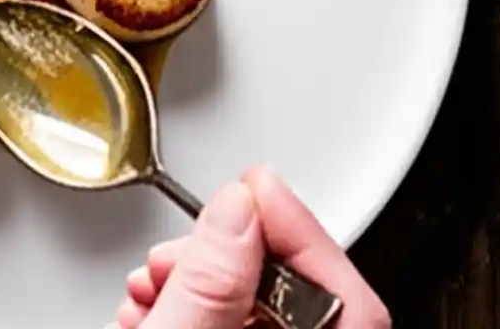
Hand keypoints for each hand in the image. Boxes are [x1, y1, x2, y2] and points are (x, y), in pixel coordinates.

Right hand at [111, 167, 389, 327]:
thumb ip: (208, 284)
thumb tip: (237, 210)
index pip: (348, 298)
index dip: (301, 230)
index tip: (256, 185)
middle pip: (298, 296)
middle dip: (231, 254)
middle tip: (184, 244)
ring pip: (256, 308)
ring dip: (198, 278)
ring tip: (153, 278)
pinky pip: (229, 325)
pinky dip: (189, 304)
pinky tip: (151, 303)